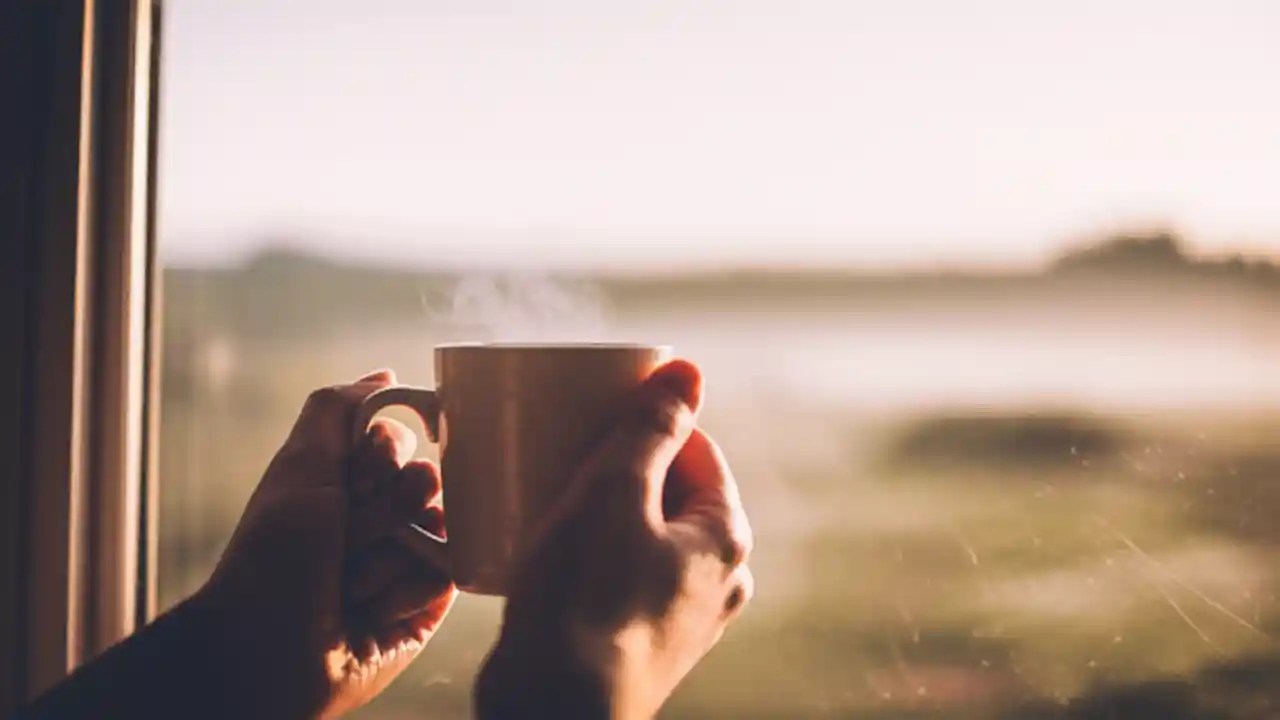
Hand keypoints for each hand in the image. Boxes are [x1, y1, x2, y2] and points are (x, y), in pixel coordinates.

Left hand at [196, 370, 455, 718]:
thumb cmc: (274, 557)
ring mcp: (408, 558)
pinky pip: (449, 574)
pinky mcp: (427, 603)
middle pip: (426, 480)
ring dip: (389, 555)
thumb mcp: (298, 466)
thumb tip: (384, 374)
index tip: (347, 482)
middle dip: (383, 510)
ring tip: (349, 583)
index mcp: (350, 479)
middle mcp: (383, 515)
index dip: (378, 459)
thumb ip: (337, 409)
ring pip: (442, 527)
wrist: (268, 648)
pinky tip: (370, 608)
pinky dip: (406, 590)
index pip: (400, 440)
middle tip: (343, 539)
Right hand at [475, 360, 753, 718]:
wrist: (553, 711)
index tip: (593, 418)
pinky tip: (549, 558)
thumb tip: (689, 372)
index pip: (695, 450)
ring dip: (599, 514)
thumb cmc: (585, 600)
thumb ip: (652, 427)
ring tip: (548, 502)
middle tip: (564, 458)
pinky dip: (590, 559)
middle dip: (617, 468)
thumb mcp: (614, 491)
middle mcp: (716, 582)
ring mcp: (679, 619)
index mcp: (725, 538)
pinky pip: (619, 580)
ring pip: (641, 538)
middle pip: (668, 494)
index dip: (644, 424)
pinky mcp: (636, 645)